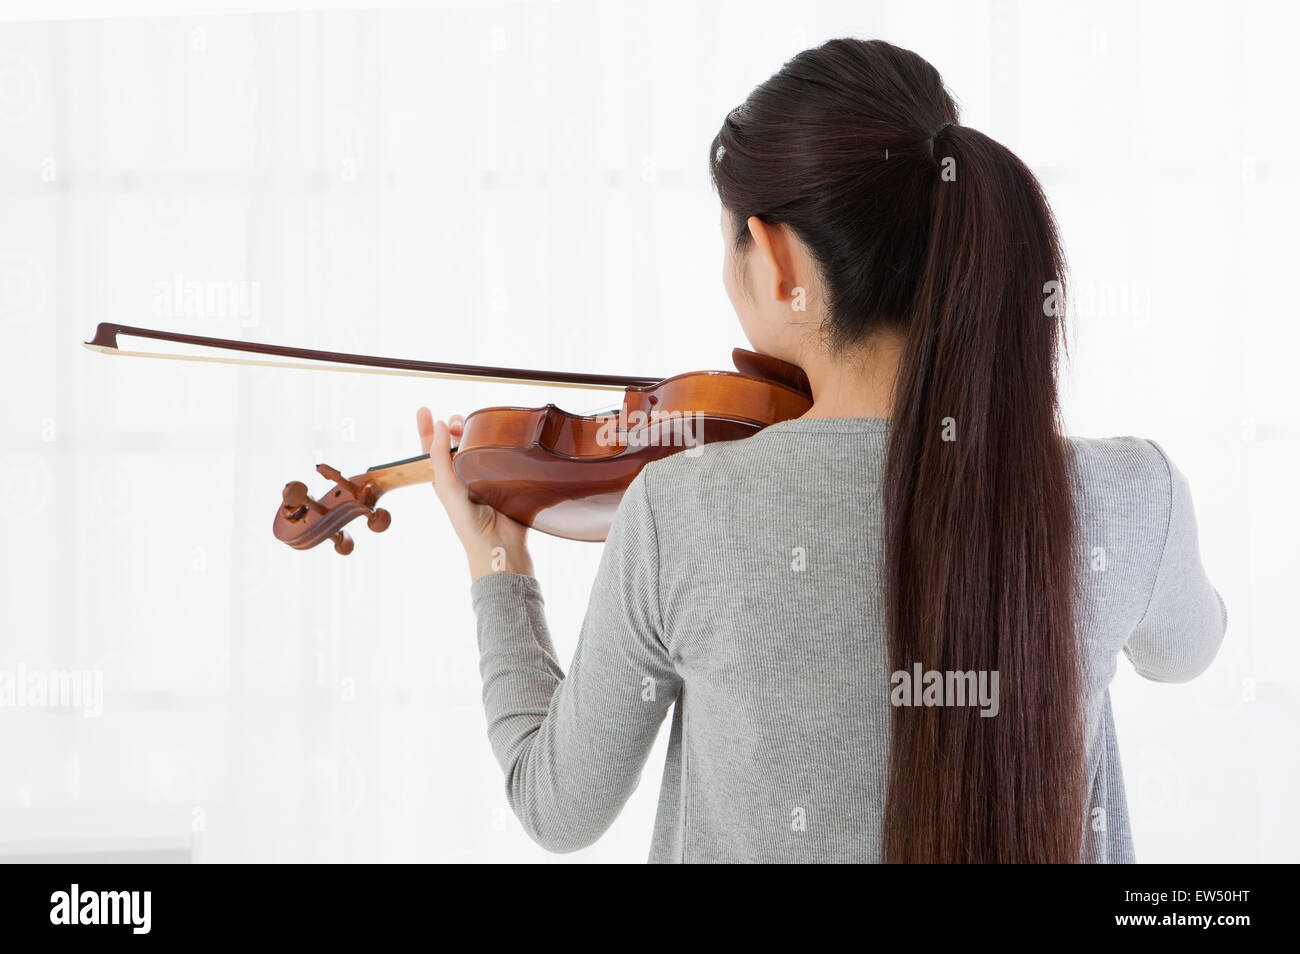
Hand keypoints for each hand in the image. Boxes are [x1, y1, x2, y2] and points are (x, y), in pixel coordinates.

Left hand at [416, 407, 533, 581]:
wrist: (500, 545)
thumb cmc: (469, 523)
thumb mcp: (448, 488)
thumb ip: (441, 457)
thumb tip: (439, 426)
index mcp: (445, 480)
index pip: (433, 449)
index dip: (428, 429)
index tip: (424, 409)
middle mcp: (463, 478)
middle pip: (456, 444)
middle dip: (454, 427)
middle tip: (457, 421)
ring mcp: (484, 478)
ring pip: (478, 448)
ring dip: (476, 434)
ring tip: (475, 427)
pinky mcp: (505, 481)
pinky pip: (500, 457)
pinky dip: (499, 446)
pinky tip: (501, 438)